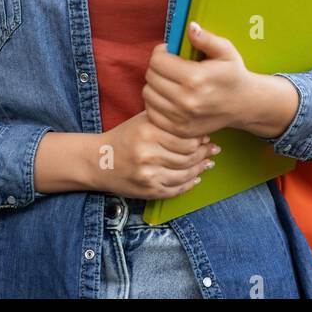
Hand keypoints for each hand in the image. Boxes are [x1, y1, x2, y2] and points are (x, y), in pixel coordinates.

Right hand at [92, 112, 219, 199]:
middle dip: (205, 154)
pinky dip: (190, 184)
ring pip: (186, 174)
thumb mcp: (142, 120)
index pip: (186, 138)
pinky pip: (176, 190)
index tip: (207, 137)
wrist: (99, 161)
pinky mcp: (148, 191)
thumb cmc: (124, 137)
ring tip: (208, 163)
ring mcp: (148, 175)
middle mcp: (148, 154)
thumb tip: (198, 124)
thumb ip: (167, 119)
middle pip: (189, 157)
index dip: (201, 139)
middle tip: (213, 150)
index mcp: (147, 132)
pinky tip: (196, 177)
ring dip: (201, 169)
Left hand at [143, 21, 255, 138]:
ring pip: (148, 94)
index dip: (161, 52)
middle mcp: (186, 100)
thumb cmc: (232, 74)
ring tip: (169, 81)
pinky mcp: (179, 130)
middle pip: (151, 77)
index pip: (157, 61)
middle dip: (157, 67)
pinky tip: (168, 96)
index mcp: (196, 78)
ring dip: (155, 85)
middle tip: (169, 66)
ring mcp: (182, 118)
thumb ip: (206, 38)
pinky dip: (156, 103)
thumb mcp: (226, 51)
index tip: (169, 52)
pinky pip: (151, 112)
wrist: (243, 105)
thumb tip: (190, 27)